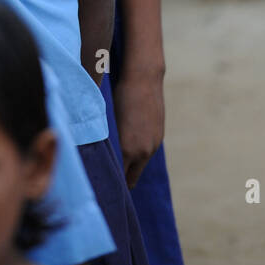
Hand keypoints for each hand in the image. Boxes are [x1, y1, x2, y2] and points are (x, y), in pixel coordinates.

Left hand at [112, 70, 164, 189]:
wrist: (144, 78)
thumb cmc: (120, 97)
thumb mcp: (111, 122)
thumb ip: (113, 144)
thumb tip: (108, 158)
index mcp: (128, 150)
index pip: (121, 178)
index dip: (113, 182)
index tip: (104, 185)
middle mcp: (144, 151)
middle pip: (132, 178)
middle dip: (122, 181)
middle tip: (110, 182)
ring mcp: (154, 144)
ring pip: (140, 165)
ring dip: (131, 167)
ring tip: (119, 166)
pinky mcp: (159, 136)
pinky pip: (147, 153)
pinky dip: (139, 154)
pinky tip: (131, 147)